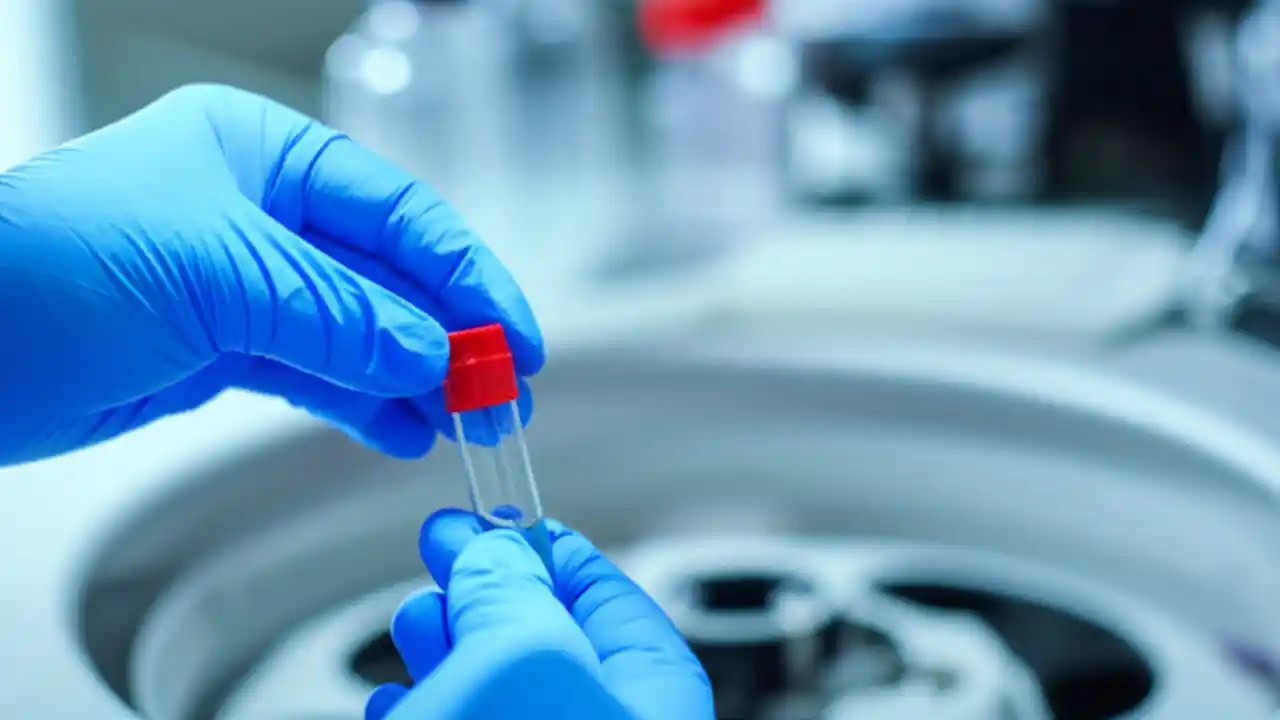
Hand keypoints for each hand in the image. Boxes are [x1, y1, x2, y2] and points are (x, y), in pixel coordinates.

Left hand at [0, 84, 541, 465]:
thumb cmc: (44, 267)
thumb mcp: (218, 276)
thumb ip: (339, 316)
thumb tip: (431, 354)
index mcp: (263, 155)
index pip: (397, 213)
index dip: (466, 278)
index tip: (513, 337)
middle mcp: (261, 212)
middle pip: (387, 275)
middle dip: (449, 335)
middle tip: (501, 393)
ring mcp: (243, 284)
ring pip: (359, 331)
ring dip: (415, 377)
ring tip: (465, 423)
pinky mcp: (221, 348)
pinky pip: (317, 372)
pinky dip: (363, 401)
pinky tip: (403, 428)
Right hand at [366, 510, 714, 719]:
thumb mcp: (524, 657)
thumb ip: (513, 594)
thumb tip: (494, 552)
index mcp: (649, 693)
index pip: (611, 598)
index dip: (550, 548)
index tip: (498, 514)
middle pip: (543, 640)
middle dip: (486, 589)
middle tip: (442, 550)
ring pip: (492, 687)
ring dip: (447, 646)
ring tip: (416, 618)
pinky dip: (425, 705)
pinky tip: (397, 700)